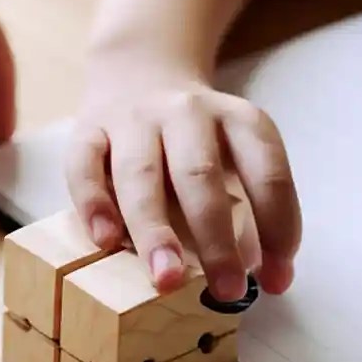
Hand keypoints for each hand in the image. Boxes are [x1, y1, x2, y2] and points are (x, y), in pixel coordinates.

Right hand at [66, 62, 300, 300]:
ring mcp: (133, 118)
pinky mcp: (88, 127)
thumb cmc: (194, 138)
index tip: (277, 279)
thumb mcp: (235, 152)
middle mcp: (185, 112)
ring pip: (140, 174)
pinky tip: (105, 240)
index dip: (277, 226)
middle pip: (200, 174)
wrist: (138, 71)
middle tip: (226, 291)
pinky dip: (93, 203)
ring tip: (165, 279)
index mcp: (236, 118)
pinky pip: (84, 165)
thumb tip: (274, 277)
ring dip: (154, 230)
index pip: (266, 171)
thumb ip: (253, 208)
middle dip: (215, 237)